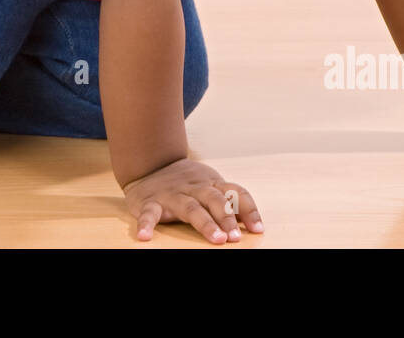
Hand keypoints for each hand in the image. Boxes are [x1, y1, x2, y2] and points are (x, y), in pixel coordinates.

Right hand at [120, 157, 263, 243]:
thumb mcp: (208, 186)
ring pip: (190, 207)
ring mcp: (172, 194)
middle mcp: (194, 187)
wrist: (149, 165)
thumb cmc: (185, 182)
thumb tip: (253, 223)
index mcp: (211, 183)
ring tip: (216, 239)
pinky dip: (146, 224)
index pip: (235, 192)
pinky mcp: (149, 201)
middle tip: (235, 237)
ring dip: (204, 223)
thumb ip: (227, 202)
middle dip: (227, 218)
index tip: (258, 229)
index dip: (248, 209)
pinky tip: (145, 236)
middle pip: (214, 199)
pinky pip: (149, 213)